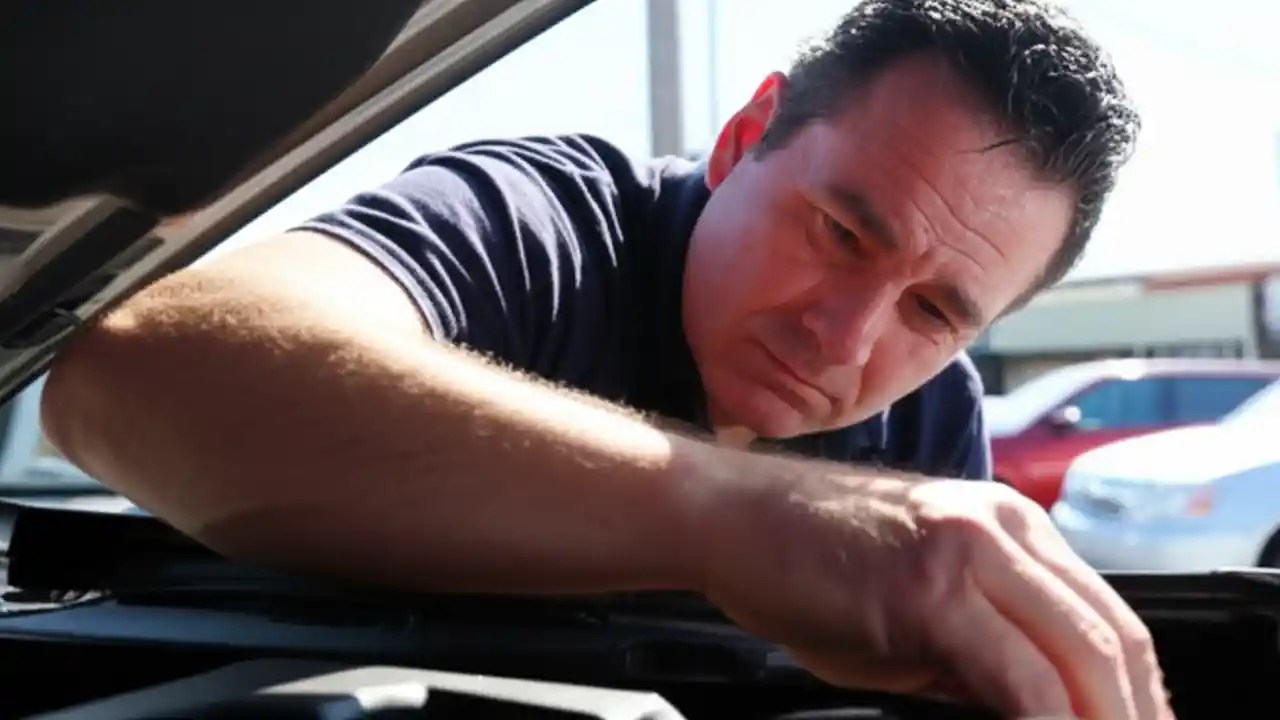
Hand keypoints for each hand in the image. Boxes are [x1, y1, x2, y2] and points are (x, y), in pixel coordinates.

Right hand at [697, 473, 1173, 718]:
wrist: (726, 515)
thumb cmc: (804, 558)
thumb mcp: (914, 605)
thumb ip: (979, 651)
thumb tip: (1032, 707)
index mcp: (1008, 526)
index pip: (1109, 622)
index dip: (1137, 700)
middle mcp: (1003, 526)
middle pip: (1116, 641)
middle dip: (1137, 718)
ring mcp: (970, 548)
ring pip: (1086, 657)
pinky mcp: (930, 586)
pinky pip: (1022, 676)